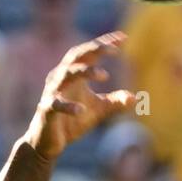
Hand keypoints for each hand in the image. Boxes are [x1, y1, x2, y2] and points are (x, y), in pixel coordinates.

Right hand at [23, 32, 138, 161]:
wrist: (48, 143)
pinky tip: (81, 110)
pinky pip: (56, 104)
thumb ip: (115, 102)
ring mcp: (53, 93)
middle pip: (76, 56)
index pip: (89, 53)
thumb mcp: (98, 110)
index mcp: (74, 75)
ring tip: (104, 75)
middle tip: (113, 49)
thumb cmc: (72, 122)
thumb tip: (135, 98)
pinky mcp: (46, 110)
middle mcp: (61, 78)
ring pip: (66, 75)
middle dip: (94, 49)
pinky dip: (69, 107)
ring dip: (85, 72)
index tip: (123, 37)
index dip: (104, 43)